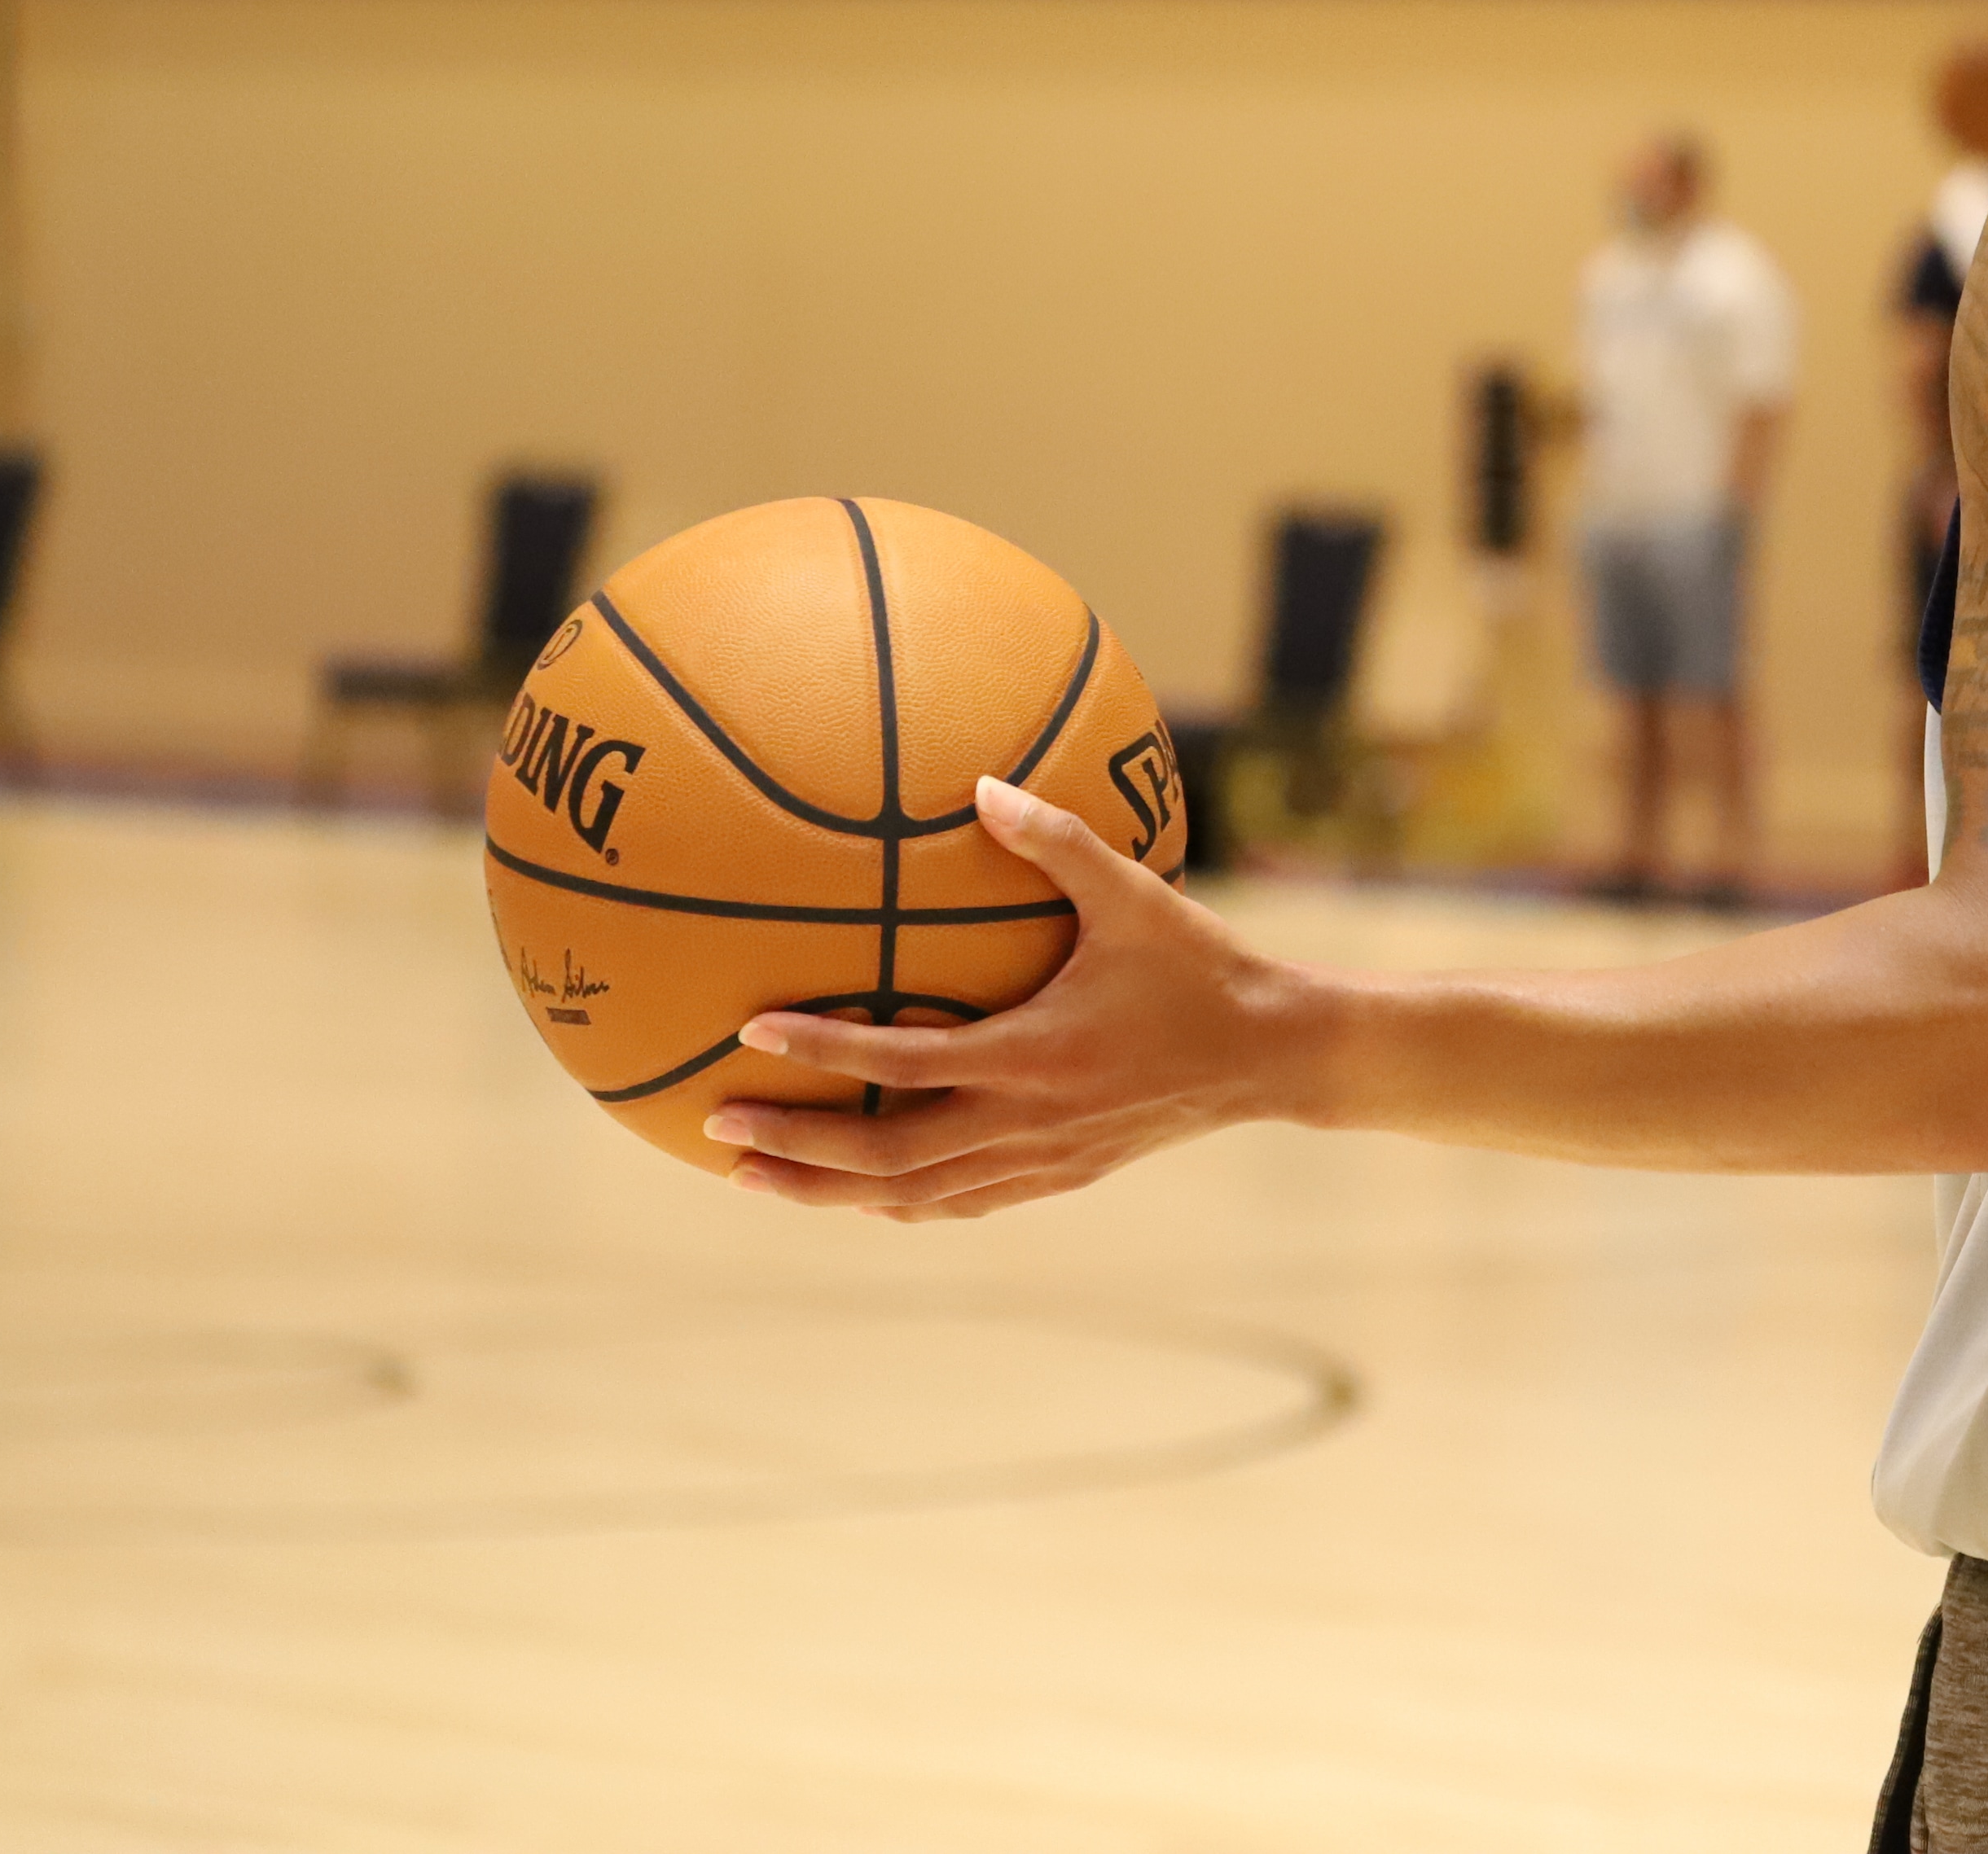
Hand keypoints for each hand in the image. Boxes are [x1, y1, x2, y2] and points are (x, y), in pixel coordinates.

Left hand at [701, 776, 1314, 1220]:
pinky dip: (898, 1200)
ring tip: (755, 1174)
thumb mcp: (1132, 895)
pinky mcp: (1059, 1175)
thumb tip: (982, 784)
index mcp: (1031, 1056)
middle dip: (796, 1148)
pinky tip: (859, 1192)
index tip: (753, 1030)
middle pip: (886, 1159)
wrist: (1270, 1054)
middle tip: (717, 1127)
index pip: (902, 1066)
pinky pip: (959, 1202)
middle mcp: (1026, 1122)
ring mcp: (1040, 1160)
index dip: (823, 1051)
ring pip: (913, 1195)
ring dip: (828, 1190)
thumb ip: (1056, 841)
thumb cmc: (1199, 967)